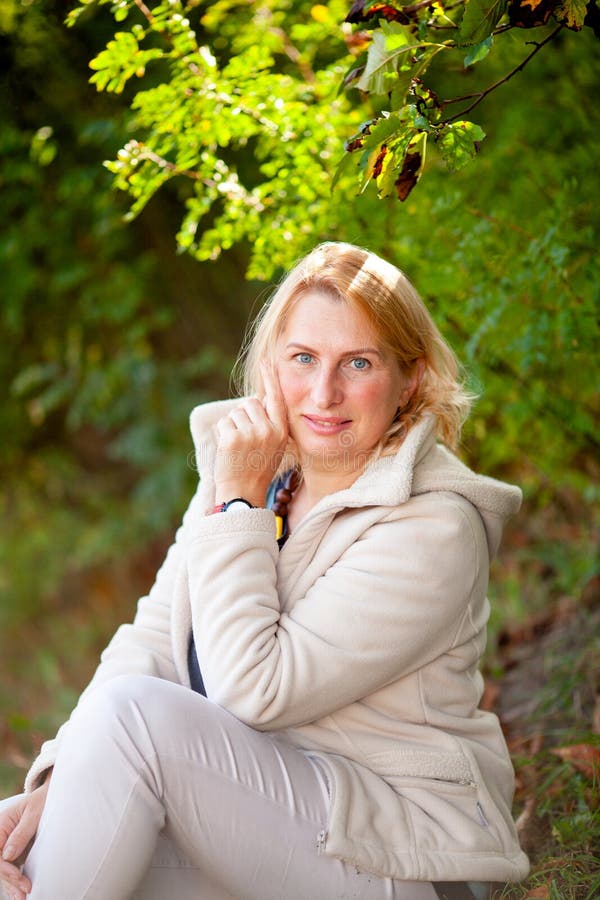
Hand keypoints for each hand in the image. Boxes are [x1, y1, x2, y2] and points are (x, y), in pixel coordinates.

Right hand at [0, 781, 49, 898]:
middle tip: (25, 892)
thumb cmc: (42, 800)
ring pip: (4, 870)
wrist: (51, 796)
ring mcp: (7, 845)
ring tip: (23, 898)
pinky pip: (11, 869)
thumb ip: (21, 832)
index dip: (5, 868)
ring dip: (12, 885)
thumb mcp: (34, 812)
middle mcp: (0, 836)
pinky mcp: (15, 852)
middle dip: (10, 880)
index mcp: (0, 825)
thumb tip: (8, 854)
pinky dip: (15, 881)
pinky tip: (20, 893)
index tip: (19, 877)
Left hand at [214, 363, 288, 507]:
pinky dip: (222, 433)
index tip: (266, 359)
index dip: (270, 377)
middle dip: (243, 416)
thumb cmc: (256, 469)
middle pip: (250, 403)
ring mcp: (251, 434)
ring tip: (238, 447)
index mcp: (281, 431)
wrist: (243, 494)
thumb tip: (256, 400)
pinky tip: (229, 450)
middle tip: (244, 440)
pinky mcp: (233, 438)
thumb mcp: (273, 446)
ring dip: (232, 426)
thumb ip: (269, 424)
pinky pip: (224, 422)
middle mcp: (269, 430)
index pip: (276, 398)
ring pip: (235, 413)